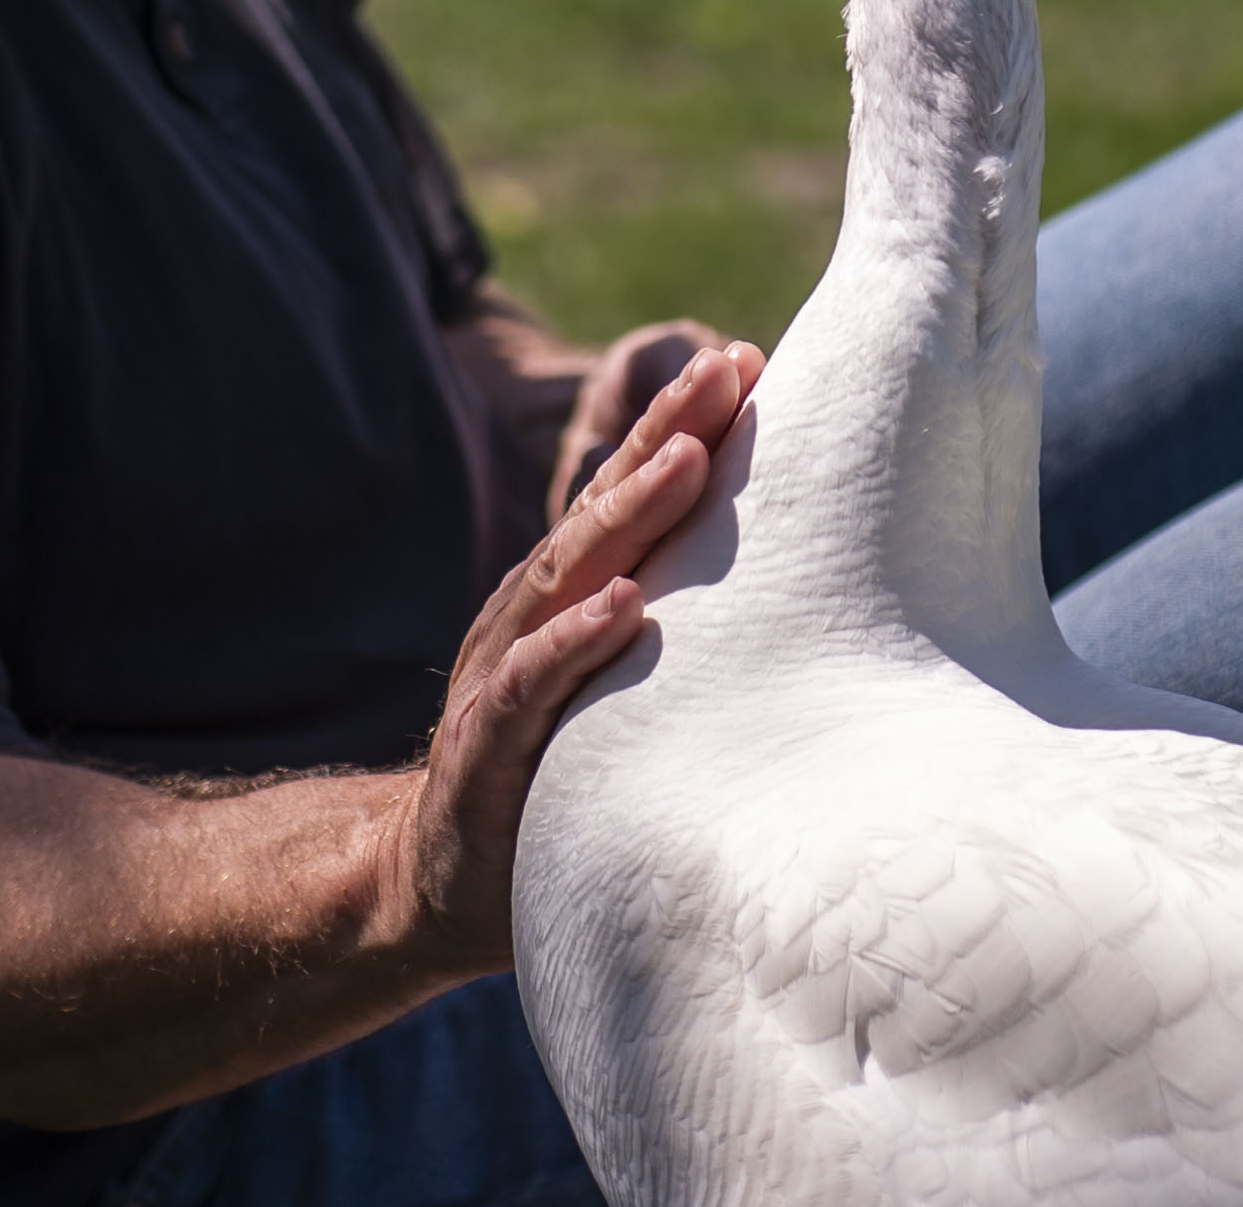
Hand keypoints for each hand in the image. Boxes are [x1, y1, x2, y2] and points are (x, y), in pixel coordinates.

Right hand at [379, 336, 763, 979]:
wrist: (438, 881)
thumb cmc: (555, 780)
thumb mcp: (624, 696)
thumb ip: (679, 635)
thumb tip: (804, 592)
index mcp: (570, 599)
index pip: (630, 495)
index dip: (682, 427)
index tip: (748, 361)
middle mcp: (533, 619)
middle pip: (600, 510)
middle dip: (663, 435)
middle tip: (725, 370)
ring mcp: (502, 677)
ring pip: (566, 577)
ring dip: (627, 514)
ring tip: (687, 459)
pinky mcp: (483, 750)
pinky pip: (528, 685)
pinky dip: (572, 642)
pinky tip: (621, 605)